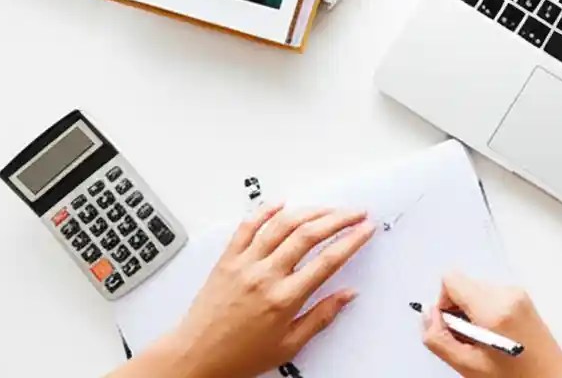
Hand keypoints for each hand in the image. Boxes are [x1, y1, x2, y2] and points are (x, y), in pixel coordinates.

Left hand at [146, 204, 375, 377]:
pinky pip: (247, 226)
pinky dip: (265, 210)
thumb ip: (321, 317)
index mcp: (284, 299)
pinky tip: (281, 203)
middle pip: (309, 234)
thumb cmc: (239, 356)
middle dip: (338, 219)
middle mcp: (265, 276)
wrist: (196, 357)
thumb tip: (347, 295)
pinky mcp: (227, 259)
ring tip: (328, 208)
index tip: (365, 230)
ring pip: (282, 224)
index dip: (352, 241)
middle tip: (355, 213)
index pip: (327, 261)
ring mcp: (244, 264)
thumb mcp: (289, 345)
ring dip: (310, 211)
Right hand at [421, 273, 561, 377]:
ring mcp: (518, 294)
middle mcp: (508, 294)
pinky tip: (495, 338)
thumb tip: (427, 314)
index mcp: (494, 308)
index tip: (451, 327)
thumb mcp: (468, 366)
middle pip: (464, 286)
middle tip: (469, 342)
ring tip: (485, 342)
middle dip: (458, 312)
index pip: (451, 280)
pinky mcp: (523, 299)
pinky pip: (491, 297)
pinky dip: (485, 314)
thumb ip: (439, 338)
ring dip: (472, 314)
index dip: (443, 303)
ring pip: (476, 292)